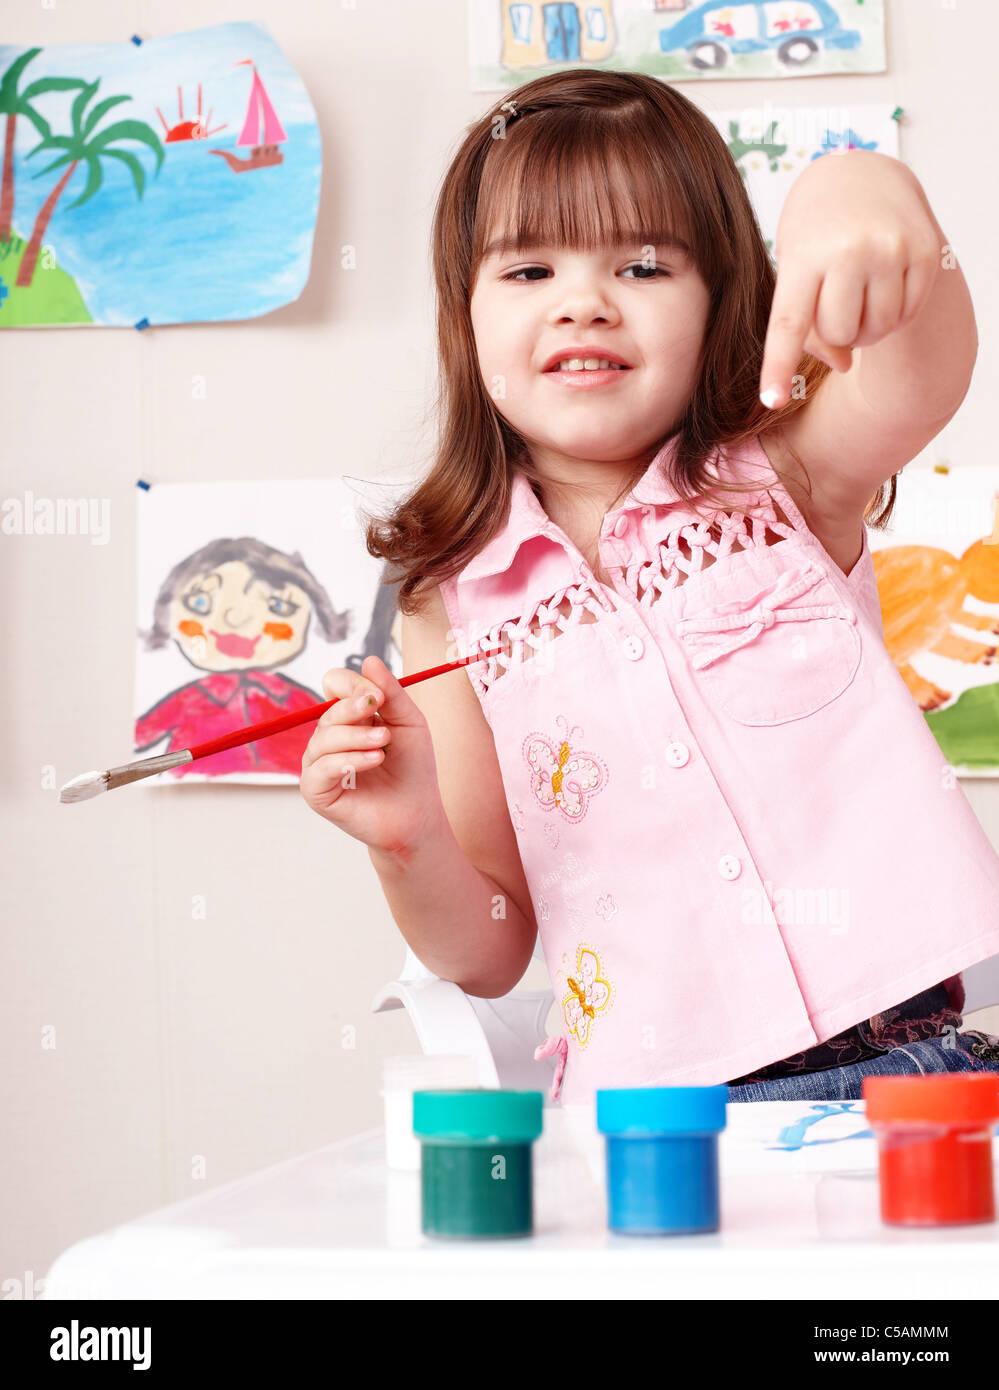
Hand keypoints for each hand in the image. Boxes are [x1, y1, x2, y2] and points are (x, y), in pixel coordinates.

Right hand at [299, 654, 444, 856]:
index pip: (334, 685)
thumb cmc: (413, 768)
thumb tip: (368, 659)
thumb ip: (390, 693)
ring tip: (384, 746)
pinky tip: (374, 761)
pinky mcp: (315, 791)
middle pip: (328, 710)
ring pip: (324, 738)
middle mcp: (329, 737)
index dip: (353, 685)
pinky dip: (348, 760)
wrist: (417, 814)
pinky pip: (321, 767)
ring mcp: (319, 764)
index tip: (378, 696)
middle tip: (382, 718)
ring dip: (357, 737)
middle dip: (355, 711)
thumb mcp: (408, 722)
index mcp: (349, 717)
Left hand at [759, 151, 941, 408]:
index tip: (771, 401)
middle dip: (837, 332)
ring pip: (877, 331)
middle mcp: (849, 250)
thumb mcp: (797, 269)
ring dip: (867, 326)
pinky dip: (896, 313)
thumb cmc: (816, 234)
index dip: (779, 366)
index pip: (789, 323)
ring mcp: (891, 250)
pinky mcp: (924, 252)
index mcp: (804, 256)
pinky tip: (886, 284)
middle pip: (840, 335)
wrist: (861, 176)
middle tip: (836, 300)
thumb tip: (844, 365)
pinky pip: (907, 315)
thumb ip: (808, 324)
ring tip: (860, 293)